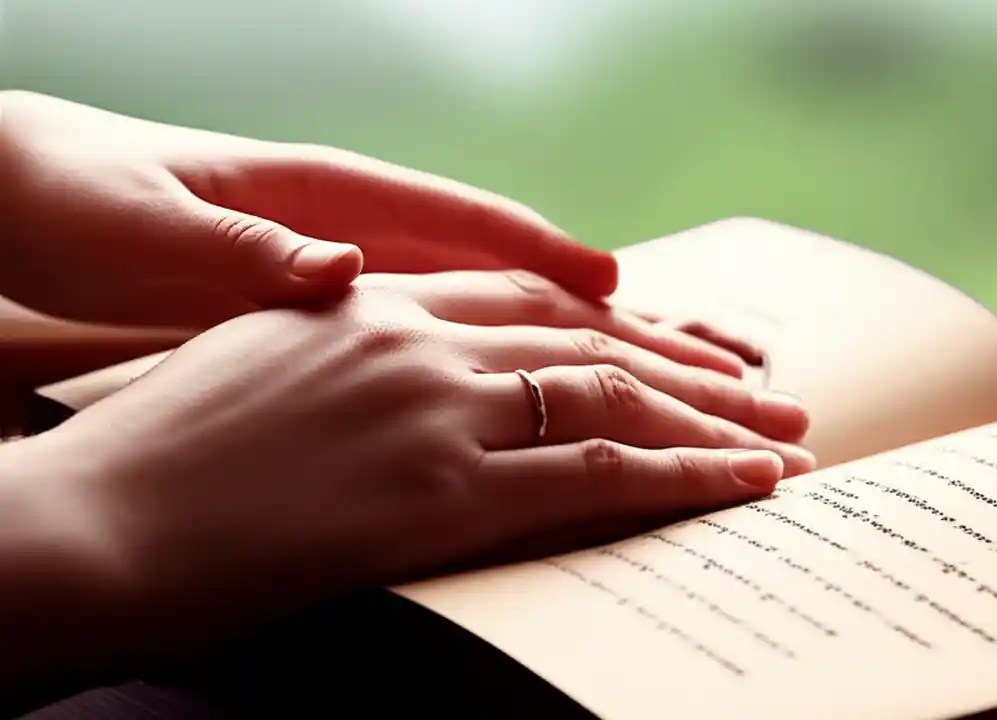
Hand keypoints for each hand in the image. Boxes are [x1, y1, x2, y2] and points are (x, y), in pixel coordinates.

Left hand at [0, 90, 614, 327]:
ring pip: (469, 298)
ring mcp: (342, 264)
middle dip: (574, 299)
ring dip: (543, 332)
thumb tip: (342, 269)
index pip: (457, 217)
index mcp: (323, 195)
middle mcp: (350, 225)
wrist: (24, 197)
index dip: (541, 251)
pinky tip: (512, 393)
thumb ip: (244, 251)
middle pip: (490, 260)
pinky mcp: (323, 306)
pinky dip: (482, 355)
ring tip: (616, 369)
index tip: (614, 287)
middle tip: (646, 335)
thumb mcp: (150, 228)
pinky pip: (427, 329)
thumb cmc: (79, 204)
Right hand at [0, 283, 812, 674]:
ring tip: (786, 438)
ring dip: (712, 420)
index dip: (621, 322)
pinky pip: (595, 474)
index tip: (682, 346)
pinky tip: (745, 483)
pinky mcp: (440, 490)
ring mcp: (433, 409)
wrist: (89, 529)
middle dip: (693, 369)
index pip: (531, 300)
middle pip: (591, 339)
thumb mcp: (262, 377)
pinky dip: (684, 476)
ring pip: (612, 398)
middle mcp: (416, 339)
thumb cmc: (157, 468)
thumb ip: (348, 361)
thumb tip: (413, 388)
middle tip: (770, 392)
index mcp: (370, 305)